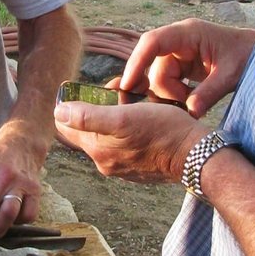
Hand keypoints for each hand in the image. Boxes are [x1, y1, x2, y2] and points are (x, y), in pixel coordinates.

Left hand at [54, 96, 203, 186]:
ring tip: (136, 99)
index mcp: (97, 150)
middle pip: (90, 128)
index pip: (67, 127)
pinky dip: (130, 127)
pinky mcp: (140, 166)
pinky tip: (145, 116)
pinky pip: (126, 142)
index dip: (75, 105)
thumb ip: (87, 117)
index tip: (92, 90)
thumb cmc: (163, 132)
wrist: (196, 155)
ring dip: (117, 115)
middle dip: (100, 106)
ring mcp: (124, 166)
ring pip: (110, 133)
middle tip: (120, 89)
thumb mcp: (122, 118)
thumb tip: (58, 112)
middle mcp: (106, 162)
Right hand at [121, 20, 254, 116]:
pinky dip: (174, 96)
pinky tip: (188, 101)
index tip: (127, 85)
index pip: (152, 42)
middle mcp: (178, 41)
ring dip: (172, 95)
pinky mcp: (181, 66)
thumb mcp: (231, 75)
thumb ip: (209, 92)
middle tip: (187, 104)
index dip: (137, 62)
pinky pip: (166, 83)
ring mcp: (178, 53)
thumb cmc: (247, 56)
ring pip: (159, 79)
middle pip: (155, 68)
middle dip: (166, 91)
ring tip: (194, 102)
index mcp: (189, 33)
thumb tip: (189, 112)